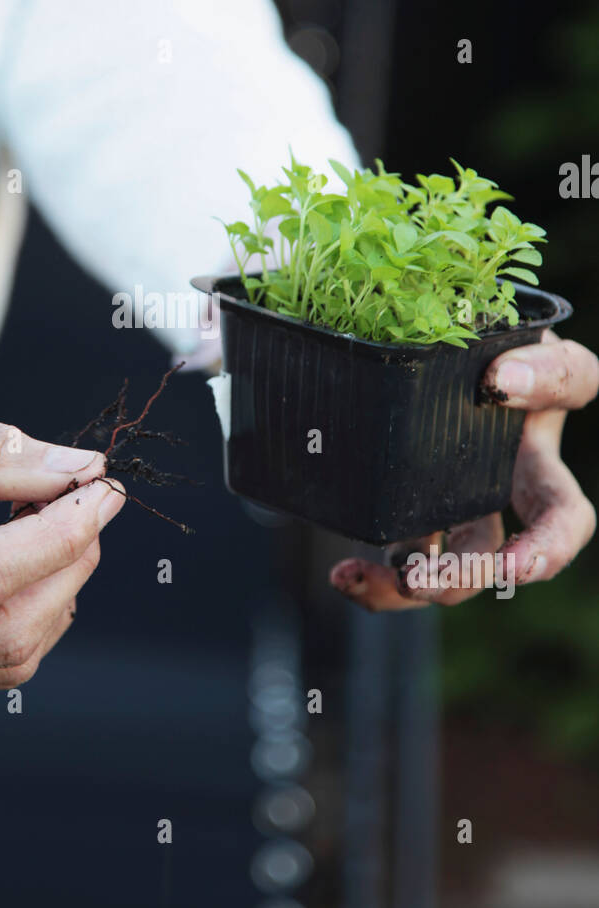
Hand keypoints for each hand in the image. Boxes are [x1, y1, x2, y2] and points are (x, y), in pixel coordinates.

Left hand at [329, 332, 598, 610]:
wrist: (442, 322)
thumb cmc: (501, 338)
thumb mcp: (540, 342)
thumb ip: (544, 363)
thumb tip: (503, 382)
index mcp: (537, 461)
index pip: (564, 516)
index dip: (548, 549)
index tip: (515, 566)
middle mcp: (495, 493)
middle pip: (491, 559)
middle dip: (458, 577)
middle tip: (421, 580)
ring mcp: (449, 502)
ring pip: (438, 568)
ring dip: (404, 585)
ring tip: (355, 578)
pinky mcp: (407, 503)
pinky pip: (396, 554)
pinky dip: (371, 575)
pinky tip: (343, 575)